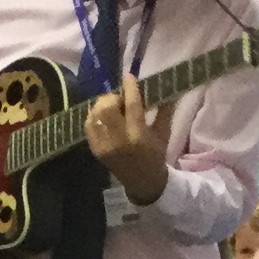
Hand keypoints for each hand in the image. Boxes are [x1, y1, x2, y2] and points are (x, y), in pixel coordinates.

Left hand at [84, 72, 171, 204]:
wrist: (142, 182)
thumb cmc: (155, 156)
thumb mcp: (164, 134)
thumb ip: (165, 110)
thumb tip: (169, 87)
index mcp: (139, 137)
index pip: (132, 106)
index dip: (130, 88)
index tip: (129, 76)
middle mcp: (119, 141)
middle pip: (107, 108)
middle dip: (113, 98)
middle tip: (121, 99)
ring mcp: (104, 146)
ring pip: (95, 114)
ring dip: (103, 105)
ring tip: (113, 107)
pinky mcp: (95, 149)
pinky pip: (88, 125)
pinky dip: (95, 115)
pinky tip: (104, 116)